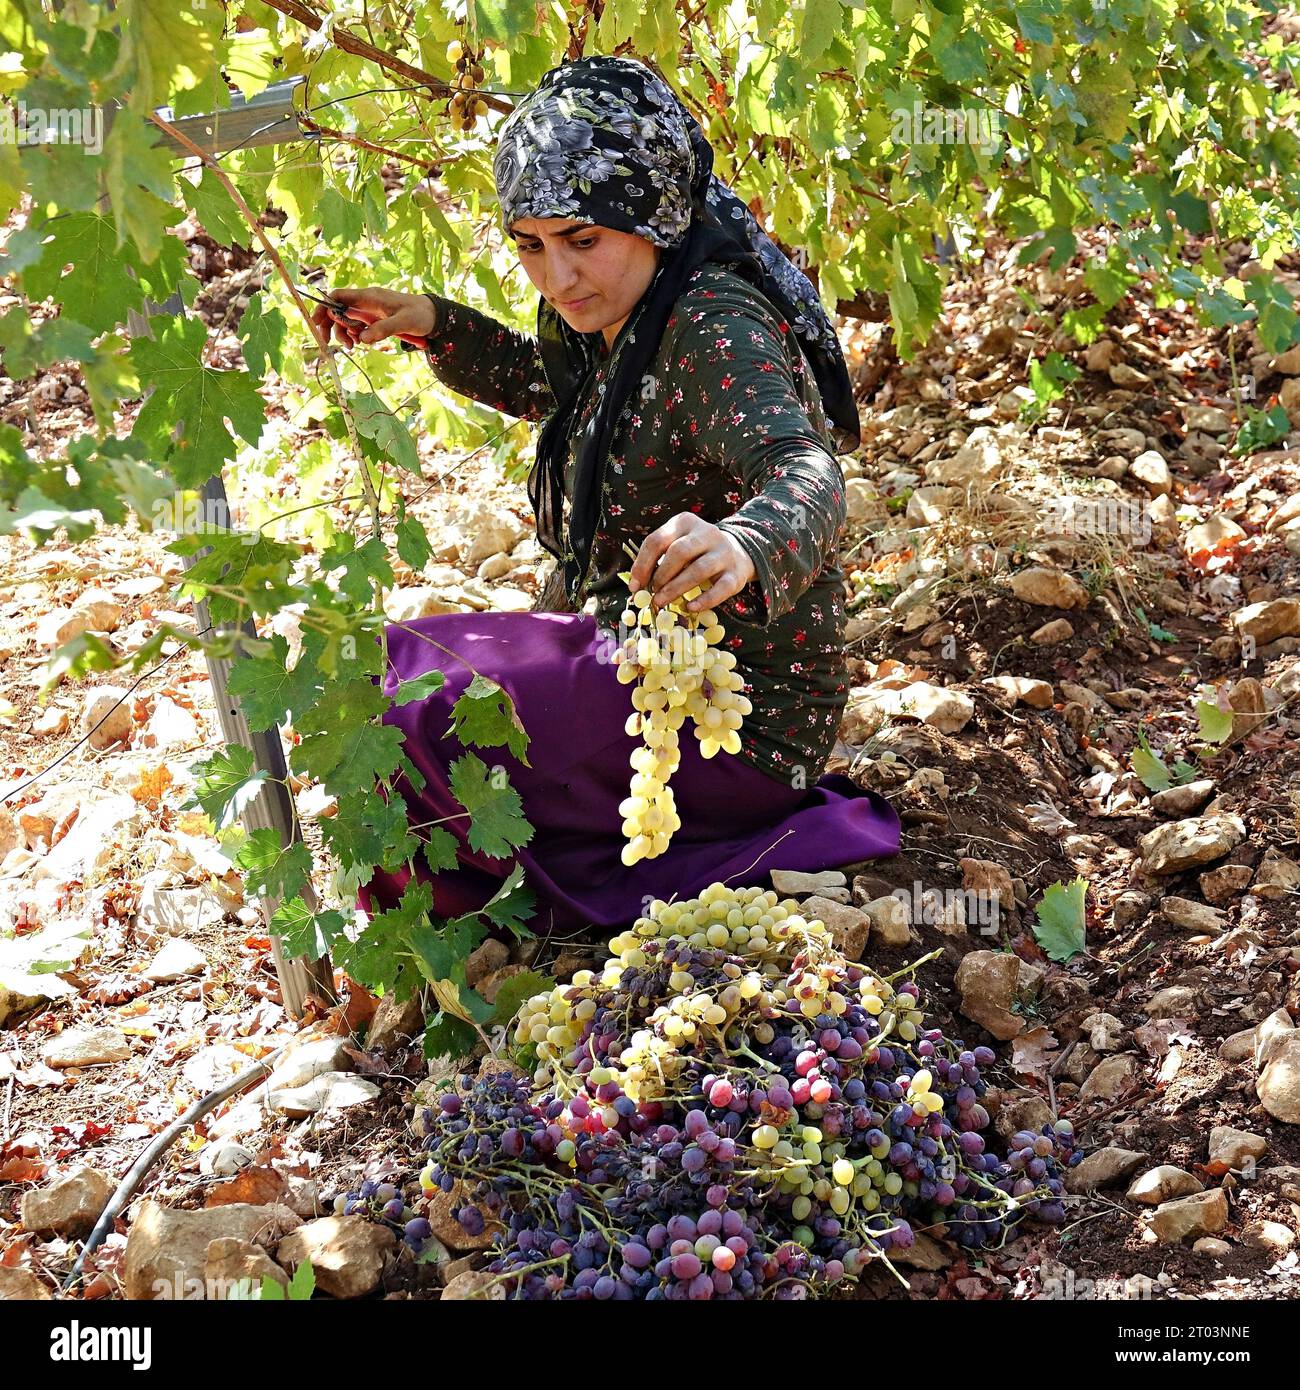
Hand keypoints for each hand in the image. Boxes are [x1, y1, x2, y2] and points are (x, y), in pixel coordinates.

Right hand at [309, 287, 436, 351]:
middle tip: (329, 342)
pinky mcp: (373, 320)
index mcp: (369, 297)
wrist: (432, 316)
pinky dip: (354, 335)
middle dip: (330, 324)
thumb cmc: (419, 314)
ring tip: (352, 347)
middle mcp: (365, 302)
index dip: (324, 306)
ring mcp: (368, 311)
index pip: (339, 296)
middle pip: (337, 309)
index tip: (317, 323)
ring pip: (345, 320)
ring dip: (343, 333)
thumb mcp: (403, 322)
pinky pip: (356, 327)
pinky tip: (360, 343)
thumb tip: (362, 338)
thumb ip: (382, 329)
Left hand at [627, 512, 756, 614]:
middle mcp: (706, 533)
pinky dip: (704, 600)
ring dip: (676, 588)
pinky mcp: (736, 573)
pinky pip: (720, 588)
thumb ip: (658, 559)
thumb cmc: (697, 552)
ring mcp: (724, 552)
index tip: (635, 586)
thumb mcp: (677, 544)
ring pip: (698, 570)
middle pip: (679, 552)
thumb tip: (636, 585)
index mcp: (685, 523)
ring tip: (662, 601)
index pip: (657, 540)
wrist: (737, 552)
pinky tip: (691, 608)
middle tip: (652, 593)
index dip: (642, 565)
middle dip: (661, 576)